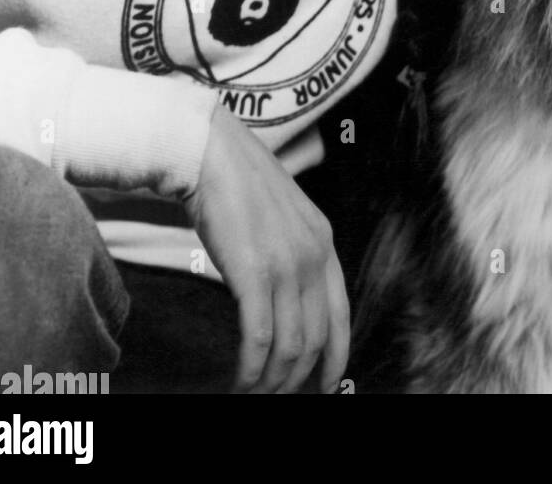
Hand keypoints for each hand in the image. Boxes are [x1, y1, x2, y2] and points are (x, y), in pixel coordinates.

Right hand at [184, 103, 349, 392]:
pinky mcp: (254, 273)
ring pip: (289, 346)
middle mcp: (313, 256)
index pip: (341, 316)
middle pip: (315, 339)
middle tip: (277, 397)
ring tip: (254, 394)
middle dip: (297, 379)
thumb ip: (295, 254)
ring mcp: (286, 264)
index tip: (325, 387)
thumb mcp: (283, 218)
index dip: (335, 359)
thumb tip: (290, 301)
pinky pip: (259, 338)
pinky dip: (251, 368)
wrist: (211, 154)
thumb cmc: (238, 185)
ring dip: (272, 381)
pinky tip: (240, 379)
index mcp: (324, 243)